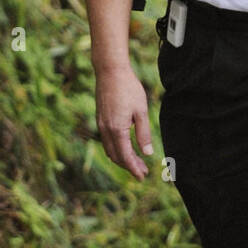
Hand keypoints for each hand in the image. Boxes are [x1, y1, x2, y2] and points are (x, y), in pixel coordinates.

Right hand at [95, 63, 153, 178]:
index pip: (125, 156)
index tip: (142, 176)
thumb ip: (143, 133)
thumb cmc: (128, 88)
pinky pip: (107, 141)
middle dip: (129, 166)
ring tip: (137, 162)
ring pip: (110, 150)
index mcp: (117, 129)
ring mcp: (101, 125)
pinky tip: (126, 147)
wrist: (110, 71)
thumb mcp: (141, 111)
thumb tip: (147, 153)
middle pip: (116, 156)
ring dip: (123, 158)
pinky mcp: (100, 119)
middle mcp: (106, 130)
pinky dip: (116, 149)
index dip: (134, 168)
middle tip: (143, 172)